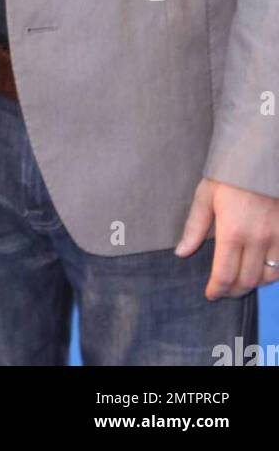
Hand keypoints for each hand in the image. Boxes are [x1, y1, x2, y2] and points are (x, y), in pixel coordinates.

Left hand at [175, 177, 278, 298]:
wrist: (259, 157)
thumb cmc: (229, 174)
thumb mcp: (205, 196)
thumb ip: (194, 227)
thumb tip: (181, 252)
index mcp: (233, 232)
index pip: (225, 274)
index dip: (217, 289)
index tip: (210, 294)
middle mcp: (258, 239)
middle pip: (247, 280)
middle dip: (233, 290)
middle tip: (224, 290)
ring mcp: (278, 237)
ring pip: (269, 276)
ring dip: (254, 284)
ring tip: (241, 282)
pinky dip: (273, 273)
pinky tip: (263, 270)